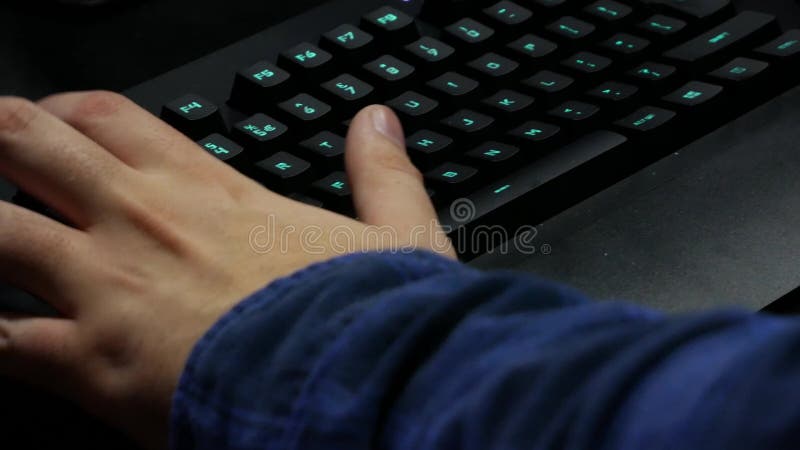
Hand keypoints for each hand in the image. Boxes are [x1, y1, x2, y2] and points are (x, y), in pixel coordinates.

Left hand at [0, 92, 453, 448]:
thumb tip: (378, 123)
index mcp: (206, 192)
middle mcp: (142, 224)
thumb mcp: (393, 233)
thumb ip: (381, 171)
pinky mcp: (92, 361)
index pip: (107, 118)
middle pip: (28, 144)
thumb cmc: (361, 320)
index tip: (55, 126)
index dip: (64, 113)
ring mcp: (108, 289)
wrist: (342, 390)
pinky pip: (1, 340)